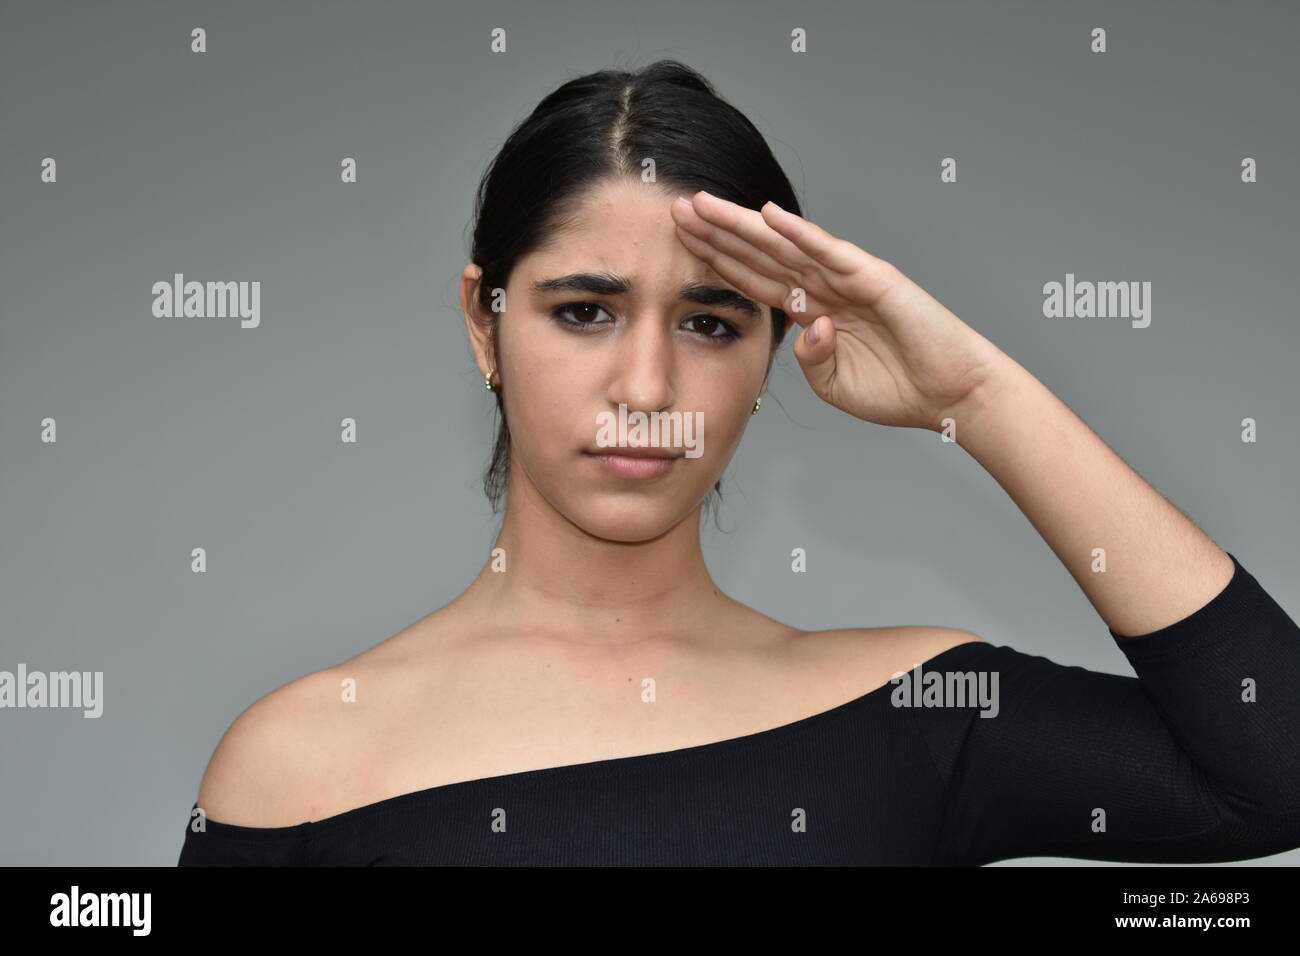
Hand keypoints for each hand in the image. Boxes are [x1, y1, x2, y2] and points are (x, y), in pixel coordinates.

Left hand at [671, 190, 1010, 430]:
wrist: (948, 394)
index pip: (754, 278)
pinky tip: (769, 216)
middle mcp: (824, 287)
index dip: (717, 260)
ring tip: (705, 205)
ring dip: (743, 224)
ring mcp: (846, 278)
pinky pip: (829, 252)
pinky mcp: (873, 277)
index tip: (680, 243)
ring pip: (783, 245)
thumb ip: (809, 360)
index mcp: (811, 311)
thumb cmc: (898, 388)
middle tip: (676, 208)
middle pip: (759, 253)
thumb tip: (803, 331)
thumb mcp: (834, 385)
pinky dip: (799, 233)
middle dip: (717, 232)